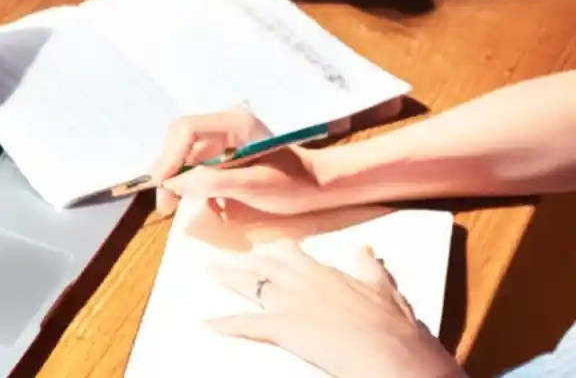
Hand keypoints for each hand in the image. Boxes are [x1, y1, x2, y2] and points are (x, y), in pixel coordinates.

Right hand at [151, 108, 336, 215]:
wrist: (319, 186)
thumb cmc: (294, 185)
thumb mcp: (254, 186)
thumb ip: (213, 182)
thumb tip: (174, 183)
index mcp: (234, 123)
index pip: (187, 130)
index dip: (169, 156)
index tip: (162, 184)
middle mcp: (225, 124)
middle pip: (181, 141)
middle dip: (169, 170)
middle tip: (165, 203)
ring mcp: (225, 137)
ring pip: (186, 153)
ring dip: (177, 179)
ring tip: (173, 205)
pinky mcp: (225, 152)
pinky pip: (197, 162)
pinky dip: (190, 181)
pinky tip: (194, 200)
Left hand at [207, 240, 464, 377]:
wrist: (393, 352)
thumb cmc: (393, 326)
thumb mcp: (384, 289)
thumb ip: (369, 268)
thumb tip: (365, 249)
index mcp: (325, 272)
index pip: (291, 253)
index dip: (274, 251)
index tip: (262, 248)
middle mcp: (303, 281)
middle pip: (264, 264)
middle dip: (242, 261)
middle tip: (221, 257)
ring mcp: (291, 302)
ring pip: (250, 284)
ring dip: (226, 278)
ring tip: (207, 271)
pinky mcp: (284, 327)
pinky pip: (247, 325)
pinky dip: (224, 324)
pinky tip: (206, 323)